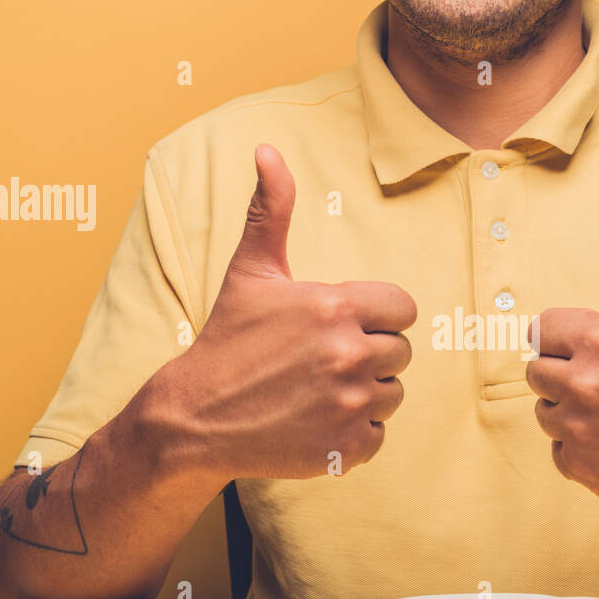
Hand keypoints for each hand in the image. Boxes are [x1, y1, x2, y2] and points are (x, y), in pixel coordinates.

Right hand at [162, 144, 417, 480]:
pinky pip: (378, 435)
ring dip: (364, 394)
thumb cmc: (227, 341)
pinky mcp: (346, 447)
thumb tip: (268, 150)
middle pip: (400, 353)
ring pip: (391, 394)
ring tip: (318, 391)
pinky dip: (354, 434)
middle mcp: (348, 354)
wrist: (195, 419)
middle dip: (370, 355)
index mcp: (336, 307)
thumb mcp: (251, 272)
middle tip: (322, 362)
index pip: (403, 309)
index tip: (344, 325)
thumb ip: (271, 210)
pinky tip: (316, 421)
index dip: (378, 317)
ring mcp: (349, 403)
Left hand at [526, 182, 598, 499]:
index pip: (540, 330)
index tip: (595, 345)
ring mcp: (584, 429)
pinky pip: (557, 452)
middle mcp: (586, 383)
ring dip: (568, 409)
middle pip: (536, 370)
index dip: (565, 335)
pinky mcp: (587, 468)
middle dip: (563, 369)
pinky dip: (578, 448)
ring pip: (545, 411)